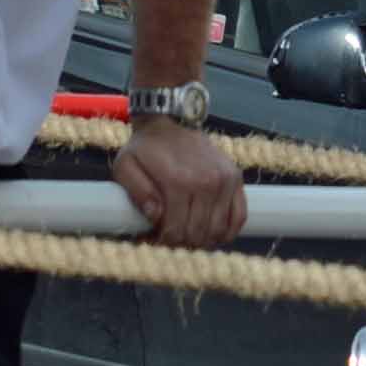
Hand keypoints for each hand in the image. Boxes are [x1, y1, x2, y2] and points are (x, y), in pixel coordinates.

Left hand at [115, 115, 245, 249]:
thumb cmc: (145, 149)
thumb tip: (155, 217)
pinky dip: (227, 231)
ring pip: (219, 230)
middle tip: (169, 240)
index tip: (154, 240)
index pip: (176, 230)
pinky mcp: (236, 179)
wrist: (171, 122)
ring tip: (187, 236)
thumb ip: (136, 192)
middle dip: (181, 243)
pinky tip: (212, 234)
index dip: (164, 242)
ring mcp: (225, 181)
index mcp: (178, 182)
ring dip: (203, 240)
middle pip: (198, 233)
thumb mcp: (126, 166)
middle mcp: (206, 183)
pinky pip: (239, 217)